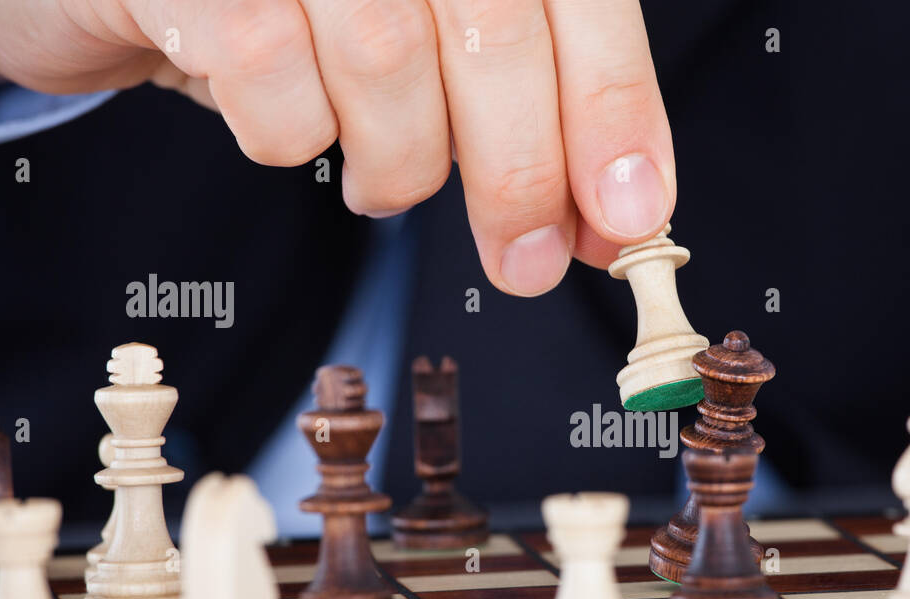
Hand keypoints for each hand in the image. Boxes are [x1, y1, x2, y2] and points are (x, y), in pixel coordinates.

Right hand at [0, 0, 676, 294]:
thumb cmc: (320, 10)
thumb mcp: (446, 45)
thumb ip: (539, 115)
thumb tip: (614, 222)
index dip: (614, 110)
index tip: (632, 215)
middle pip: (496, 36)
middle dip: (522, 174)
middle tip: (526, 262)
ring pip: (389, 71)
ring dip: (400, 164)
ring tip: (383, 169)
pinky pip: (277, 95)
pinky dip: (296, 140)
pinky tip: (294, 114)